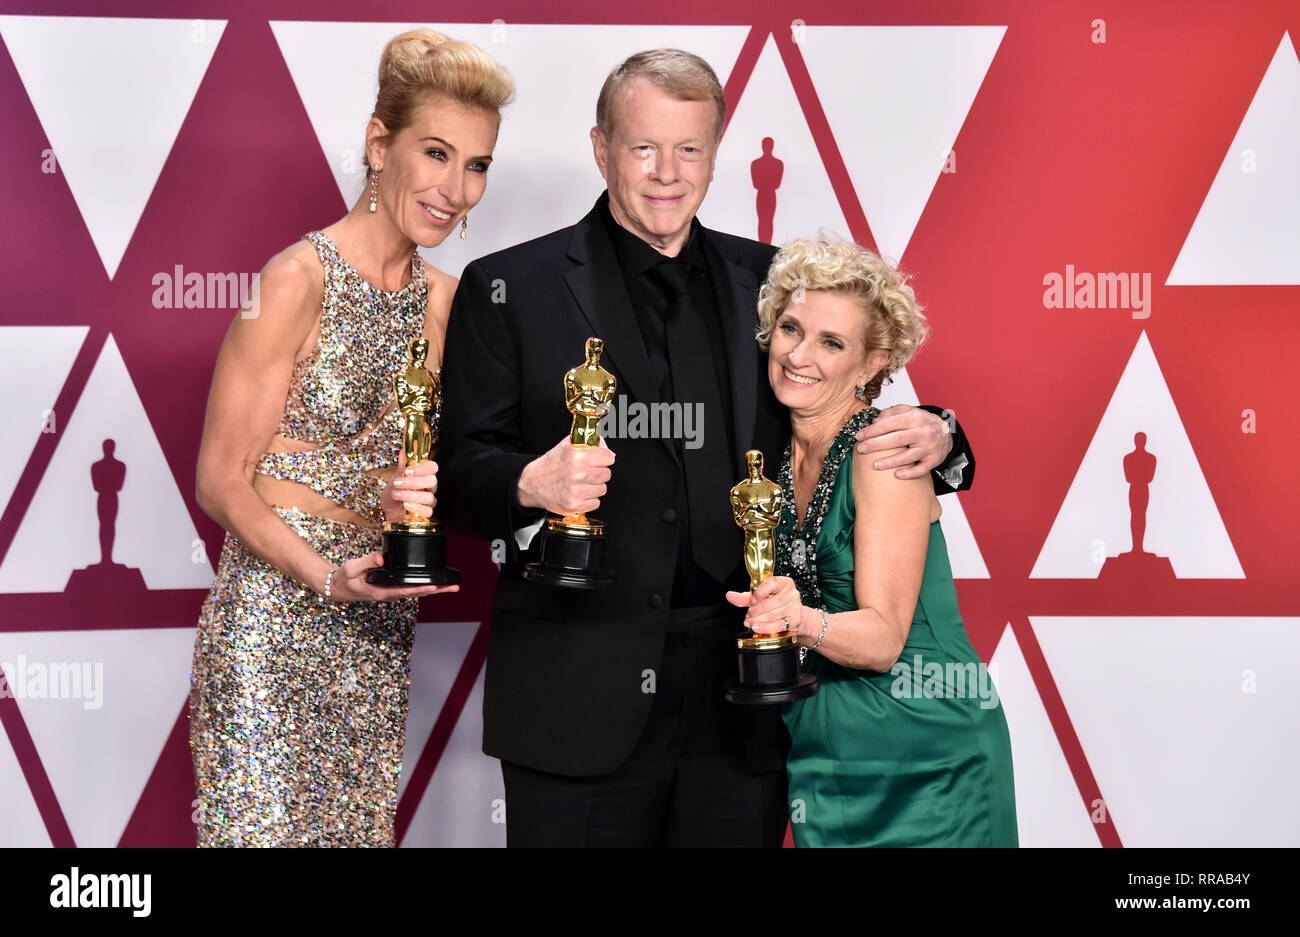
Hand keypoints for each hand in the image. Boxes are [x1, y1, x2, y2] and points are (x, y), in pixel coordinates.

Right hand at [324, 551, 459, 602]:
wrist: (339, 587)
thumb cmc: (345, 579)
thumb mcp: (351, 569)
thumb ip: (366, 562)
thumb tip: (381, 558)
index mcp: (382, 592)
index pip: (406, 590)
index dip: (422, 588)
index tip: (436, 586)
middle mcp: (391, 594)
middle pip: (418, 593)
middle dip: (437, 590)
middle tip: (454, 587)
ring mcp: (393, 592)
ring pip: (417, 591)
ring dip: (434, 589)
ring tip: (451, 586)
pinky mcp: (393, 588)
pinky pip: (412, 587)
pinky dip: (425, 585)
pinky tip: (435, 582)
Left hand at [383, 450, 437, 524]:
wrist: (387, 512)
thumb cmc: (393, 495)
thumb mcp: (394, 480)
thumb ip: (401, 468)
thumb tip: (403, 452)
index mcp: (423, 476)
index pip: (433, 467)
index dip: (422, 468)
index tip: (407, 471)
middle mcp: (429, 487)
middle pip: (432, 481)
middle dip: (413, 482)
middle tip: (397, 483)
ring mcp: (429, 501)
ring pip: (428, 497)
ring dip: (409, 495)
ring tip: (396, 495)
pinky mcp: (426, 513)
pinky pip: (427, 511)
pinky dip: (415, 507)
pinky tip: (405, 505)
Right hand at [517, 436, 615, 515]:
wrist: (532, 484)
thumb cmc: (550, 465)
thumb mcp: (566, 446)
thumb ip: (588, 444)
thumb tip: (608, 450)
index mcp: (576, 455)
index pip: (608, 457)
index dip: (604, 458)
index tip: (600, 460)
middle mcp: (576, 473)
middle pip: (606, 474)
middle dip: (599, 472)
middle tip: (587, 472)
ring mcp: (575, 491)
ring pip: (602, 489)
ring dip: (594, 487)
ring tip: (581, 483)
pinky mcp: (574, 505)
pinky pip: (596, 503)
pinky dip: (589, 499)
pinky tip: (579, 493)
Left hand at [725, 576, 802, 635]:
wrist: (792, 615)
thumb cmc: (775, 602)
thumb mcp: (760, 597)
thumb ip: (744, 597)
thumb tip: (729, 595)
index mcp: (784, 583)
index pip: (772, 583)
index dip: (760, 592)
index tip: (752, 599)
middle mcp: (792, 594)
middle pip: (770, 603)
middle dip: (755, 611)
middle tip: (748, 615)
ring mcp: (794, 608)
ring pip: (773, 615)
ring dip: (757, 620)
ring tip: (750, 622)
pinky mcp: (794, 621)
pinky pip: (778, 626)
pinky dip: (765, 628)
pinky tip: (757, 627)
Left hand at [855, 405, 952, 479]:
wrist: (946, 431)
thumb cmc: (922, 422)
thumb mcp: (908, 411)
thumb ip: (891, 413)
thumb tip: (874, 422)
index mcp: (914, 418)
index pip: (890, 423)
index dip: (873, 430)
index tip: (859, 436)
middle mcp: (922, 432)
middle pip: (896, 439)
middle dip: (876, 445)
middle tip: (861, 449)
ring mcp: (928, 447)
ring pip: (907, 456)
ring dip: (890, 462)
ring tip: (875, 465)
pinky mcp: (933, 460)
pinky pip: (921, 469)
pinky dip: (909, 473)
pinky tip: (897, 475)